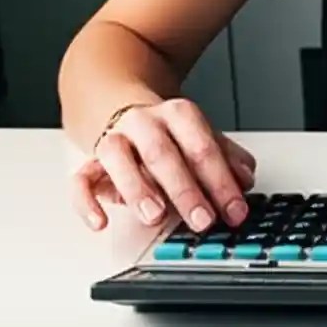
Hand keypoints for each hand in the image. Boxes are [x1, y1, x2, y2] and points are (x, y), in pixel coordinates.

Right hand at [70, 98, 256, 231]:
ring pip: (118, 158)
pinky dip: (87, 202)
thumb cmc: (169, 132)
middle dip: (185, 189)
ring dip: (136, 188)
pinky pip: (81, 180)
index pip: (202, 147)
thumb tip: (246, 178)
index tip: (235, 210)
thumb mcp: (203, 138)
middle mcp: (144, 124)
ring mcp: (115, 140)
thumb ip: (227, 158)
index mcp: (178, 115)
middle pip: (162, 153)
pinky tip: (101, 223)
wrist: (118, 102)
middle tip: (202, 220)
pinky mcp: (91, 162)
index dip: (221, 181)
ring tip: (155, 216)